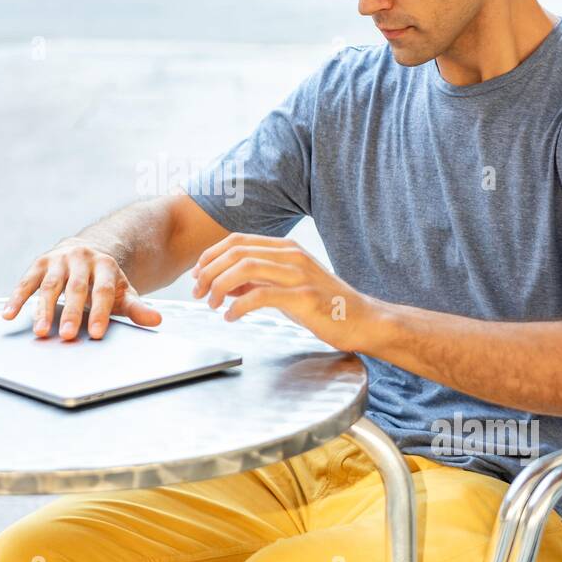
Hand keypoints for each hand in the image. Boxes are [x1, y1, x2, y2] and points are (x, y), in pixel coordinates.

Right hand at [1, 238, 161, 340]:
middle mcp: (81, 257)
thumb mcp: (122, 292)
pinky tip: (9, 314)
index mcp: (105, 264)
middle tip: (65, 336)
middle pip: (75, 288)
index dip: (99, 312)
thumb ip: (136, 307)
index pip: (102, 290)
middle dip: (70, 313)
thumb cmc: (104, 281)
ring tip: (40, 332)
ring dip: (43, 309)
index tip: (95, 333)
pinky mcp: (40, 263)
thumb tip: (157, 320)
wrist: (85, 252)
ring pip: (50, 285)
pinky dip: (17, 298)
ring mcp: (59, 259)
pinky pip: (27, 282)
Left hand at [189, 233, 377, 352]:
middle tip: (198, 292)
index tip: (197, 274)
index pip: (237, 241)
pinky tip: (231, 317)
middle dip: (209, 271)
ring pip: (245, 268)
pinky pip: (260, 296)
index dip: (211, 255)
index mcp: (286, 248)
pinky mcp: (303, 297)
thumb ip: (258, 283)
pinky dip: (238, 306)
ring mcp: (298, 275)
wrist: (363, 321)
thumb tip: (226, 285)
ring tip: (211, 304)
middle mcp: (291, 255)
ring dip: (219, 286)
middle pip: (236, 252)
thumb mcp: (286, 288)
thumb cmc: (324, 306)